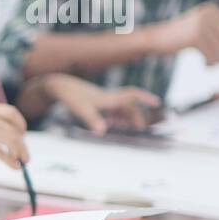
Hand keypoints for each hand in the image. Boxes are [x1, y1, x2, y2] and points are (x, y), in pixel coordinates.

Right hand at [0, 102, 28, 169]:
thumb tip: (2, 135)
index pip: (10, 112)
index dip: (20, 124)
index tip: (22, 134)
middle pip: (14, 128)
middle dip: (23, 142)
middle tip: (24, 154)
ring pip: (12, 139)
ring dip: (21, 152)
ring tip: (22, 161)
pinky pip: (2, 153)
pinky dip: (11, 161)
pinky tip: (14, 167)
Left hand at [42, 74, 161, 133]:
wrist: (60, 87)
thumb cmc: (72, 97)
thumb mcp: (82, 110)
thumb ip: (93, 120)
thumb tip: (102, 132)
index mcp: (110, 97)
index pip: (132, 94)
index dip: (146, 97)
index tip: (157, 102)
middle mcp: (110, 97)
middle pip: (129, 106)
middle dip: (136, 116)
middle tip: (139, 130)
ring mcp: (104, 99)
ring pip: (122, 108)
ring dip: (126, 118)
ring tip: (128, 129)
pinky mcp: (98, 102)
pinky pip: (113, 109)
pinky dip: (116, 116)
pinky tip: (112, 123)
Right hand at [154, 2, 218, 62]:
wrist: (156, 39)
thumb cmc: (179, 38)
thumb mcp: (201, 30)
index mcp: (212, 10)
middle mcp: (208, 14)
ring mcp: (201, 24)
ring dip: (218, 60)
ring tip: (211, 64)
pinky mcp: (194, 36)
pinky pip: (210, 53)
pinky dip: (210, 62)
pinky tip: (205, 65)